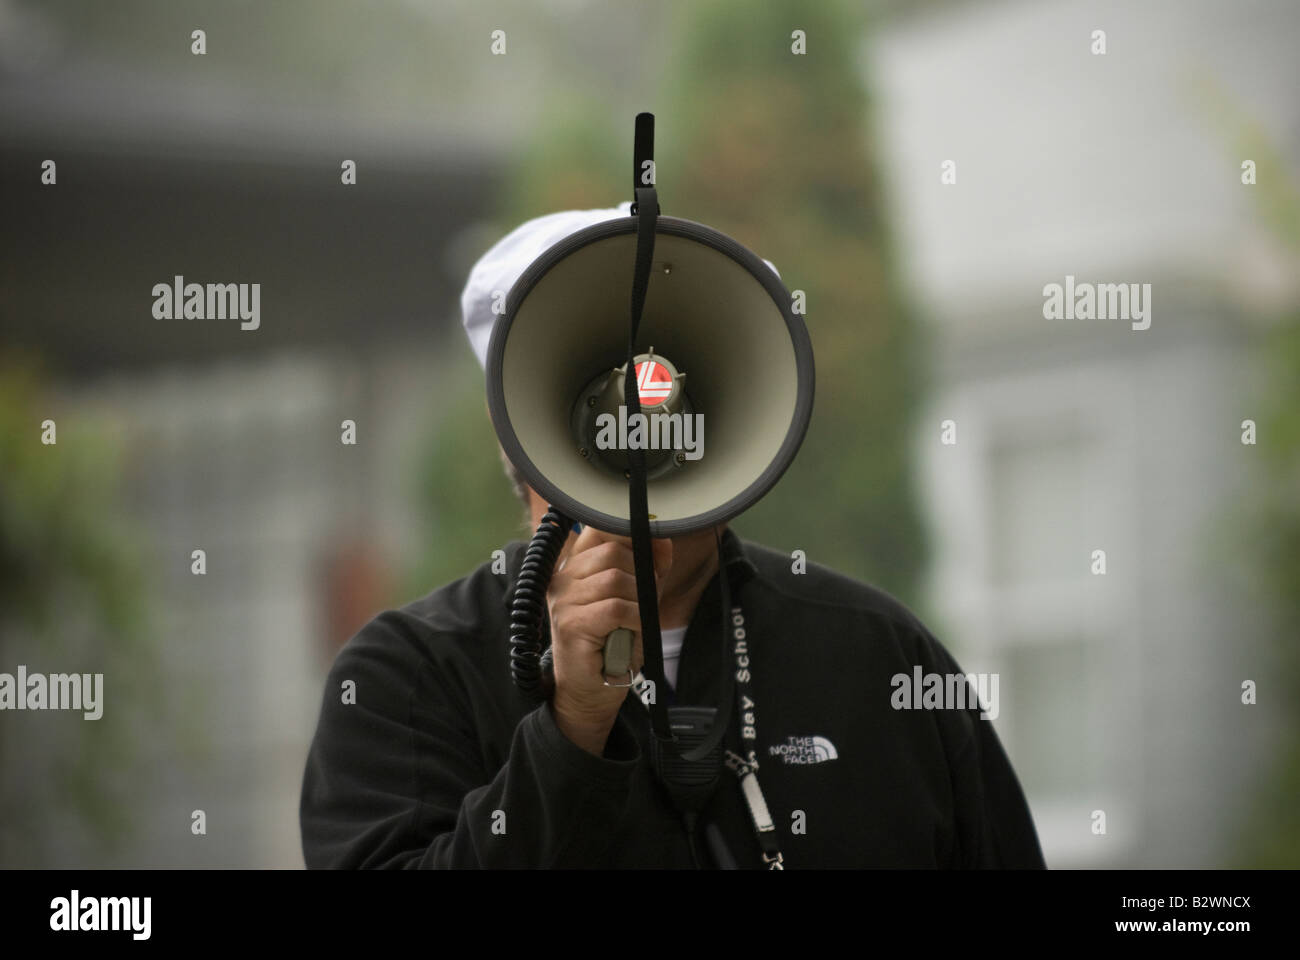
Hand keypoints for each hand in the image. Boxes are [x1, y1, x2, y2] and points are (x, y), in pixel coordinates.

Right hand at [547, 526, 671, 754]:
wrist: (591, 690)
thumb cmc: (612, 645)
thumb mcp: (636, 600)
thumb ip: (649, 568)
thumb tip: (662, 539)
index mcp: (575, 568)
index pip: (598, 530)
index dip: (628, 534)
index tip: (648, 548)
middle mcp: (563, 579)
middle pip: (612, 552)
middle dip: (640, 574)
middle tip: (644, 600)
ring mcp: (563, 601)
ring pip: (616, 579)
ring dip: (639, 601)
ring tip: (635, 621)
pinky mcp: (571, 624)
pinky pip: (617, 607)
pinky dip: (635, 619)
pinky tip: (631, 632)